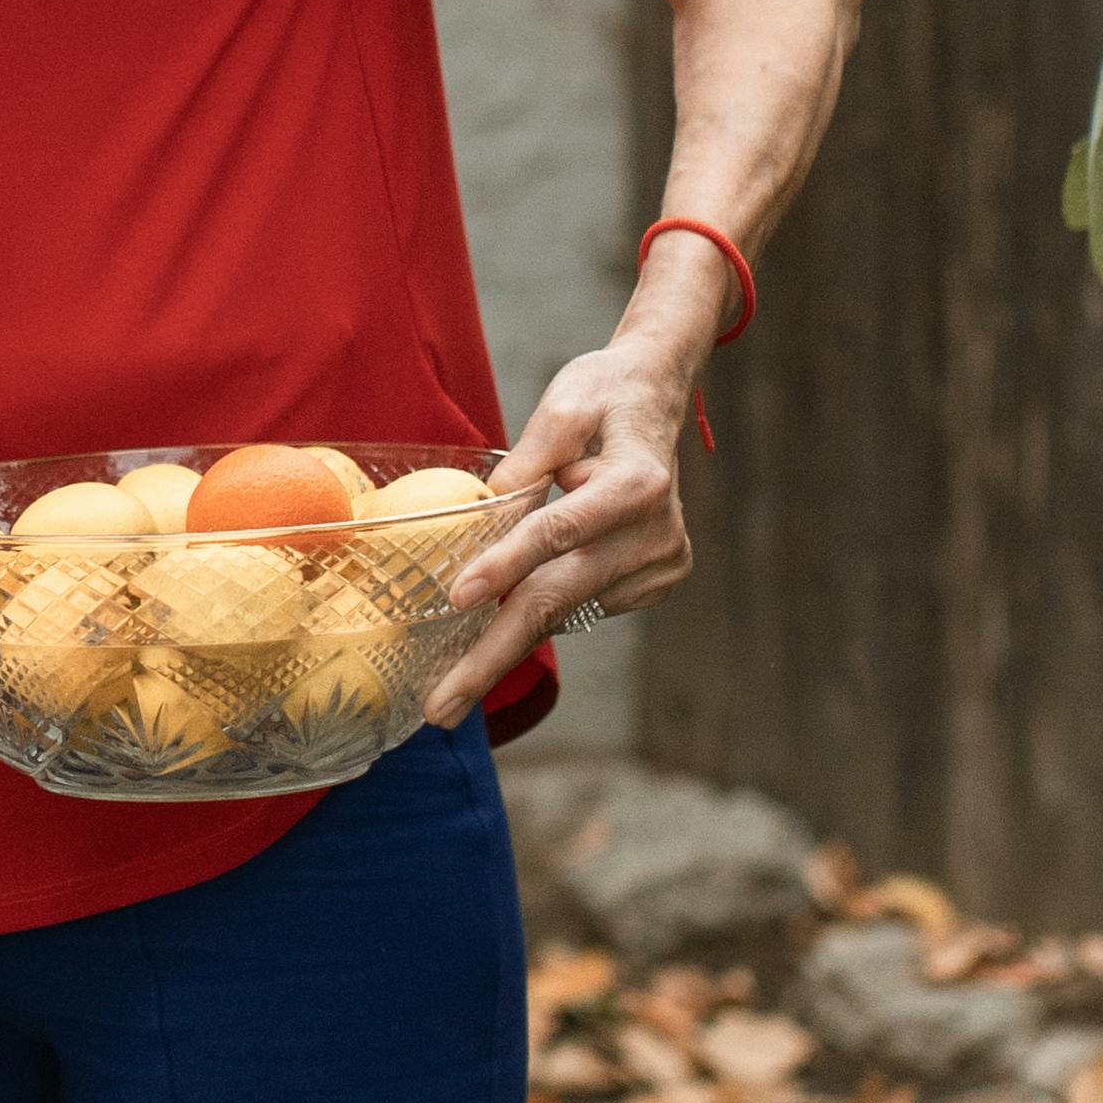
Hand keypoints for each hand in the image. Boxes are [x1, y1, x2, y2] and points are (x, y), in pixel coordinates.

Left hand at [418, 340, 695, 722]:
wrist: (658, 396)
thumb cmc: (602, 394)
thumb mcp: (560, 407)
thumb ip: (523, 464)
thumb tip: (477, 513)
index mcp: (638, 482)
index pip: (559, 531)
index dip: (505, 564)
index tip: (457, 598)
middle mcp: (657, 532)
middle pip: (559, 598)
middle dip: (492, 655)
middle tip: (440, 708)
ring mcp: (662, 562)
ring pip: (565, 611)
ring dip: (505, 641)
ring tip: (452, 682)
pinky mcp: (656, 581)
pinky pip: (581, 607)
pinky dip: (540, 615)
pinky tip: (514, 609)